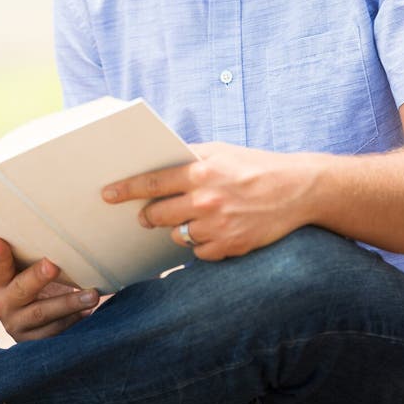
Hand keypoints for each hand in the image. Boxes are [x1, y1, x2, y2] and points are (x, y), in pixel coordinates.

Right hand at [0, 237, 99, 341]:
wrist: (29, 321)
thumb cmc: (30, 282)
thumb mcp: (23, 269)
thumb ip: (30, 254)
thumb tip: (55, 226)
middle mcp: (3, 305)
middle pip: (21, 290)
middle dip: (38, 277)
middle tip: (53, 265)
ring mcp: (18, 326)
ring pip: (43, 314)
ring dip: (69, 304)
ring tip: (92, 295)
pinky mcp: (34, 343)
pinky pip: (55, 332)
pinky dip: (74, 320)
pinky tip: (88, 311)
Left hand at [102, 142, 316, 259]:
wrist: (296, 189)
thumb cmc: (255, 165)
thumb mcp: (220, 151)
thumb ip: (189, 158)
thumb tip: (157, 162)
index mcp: (201, 172)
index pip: (152, 182)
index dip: (126, 189)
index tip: (107, 194)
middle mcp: (206, 200)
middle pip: (157, 215)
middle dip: (148, 216)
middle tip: (146, 215)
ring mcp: (218, 227)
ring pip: (177, 236)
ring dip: (178, 229)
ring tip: (194, 217)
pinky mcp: (230, 247)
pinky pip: (199, 253)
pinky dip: (201, 244)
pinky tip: (215, 230)